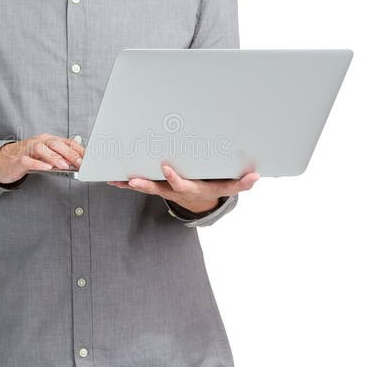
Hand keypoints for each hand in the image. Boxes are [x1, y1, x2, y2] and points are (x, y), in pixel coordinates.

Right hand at [0, 134, 85, 185]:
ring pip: (42, 149)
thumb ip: (61, 157)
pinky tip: (47, 168)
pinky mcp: (19, 160)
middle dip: (69, 153)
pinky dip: (38, 163)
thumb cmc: (28, 157)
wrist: (5, 161)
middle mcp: (39, 142)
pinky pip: (29, 160)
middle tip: (79, 163)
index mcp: (48, 140)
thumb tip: (77, 164)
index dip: (78, 149)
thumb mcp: (47, 155)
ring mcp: (28, 149)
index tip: (88, 158)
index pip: (66, 142)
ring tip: (65, 166)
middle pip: (56, 144)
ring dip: (55, 157)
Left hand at [106, 164, 259, 212]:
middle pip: (156, 188)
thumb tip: (256, 177)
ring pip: (143, 186)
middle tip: (132, 180)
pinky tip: (109, 177)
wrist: (198, 199)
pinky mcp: (154, 185)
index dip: (173, 177)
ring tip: (113, 179)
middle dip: (144, 185)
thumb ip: (241, 183)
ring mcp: (162, 188)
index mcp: (189, 187)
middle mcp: (172, 190)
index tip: (166, 167)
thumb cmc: (212, 187)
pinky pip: (136, 184)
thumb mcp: (227, 187)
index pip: (180, 184)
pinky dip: (123, 182)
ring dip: (128, 184)